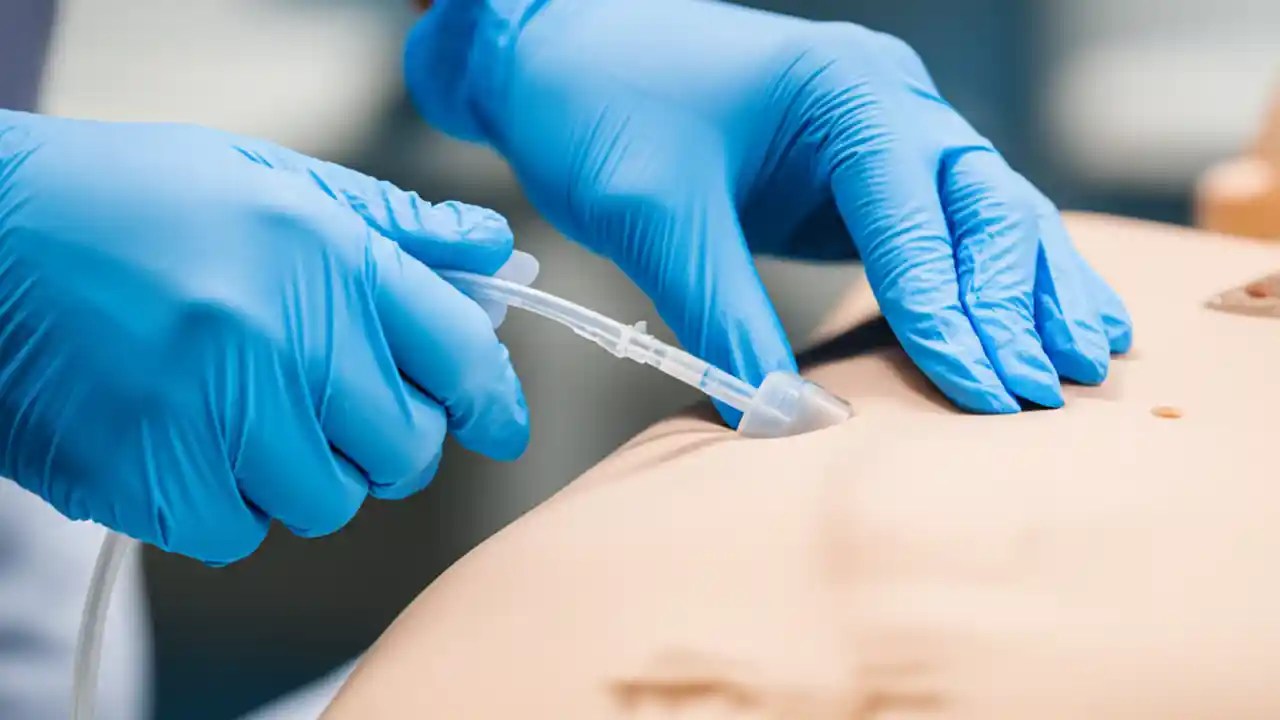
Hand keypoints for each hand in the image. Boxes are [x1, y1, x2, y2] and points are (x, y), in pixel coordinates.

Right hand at [0, 112, 527, 562]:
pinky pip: (238, 532)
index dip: (495, 399)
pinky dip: (224, 504)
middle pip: (404, 450)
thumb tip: (489, 251)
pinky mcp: (153, 476)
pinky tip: (185, 441)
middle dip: (386, 441)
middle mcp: (287, 335)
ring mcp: (219, 412)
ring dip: (300, 473)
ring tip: (240, 410)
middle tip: (337, 408)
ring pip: (325, 500)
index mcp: (330, 254)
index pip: (462, 350)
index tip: (500, 424)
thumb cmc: (129, 201)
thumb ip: (392, 223)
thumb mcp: (271, 177)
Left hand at [405, 0, 1131, 418]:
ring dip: (1033, 289)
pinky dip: (993, 278)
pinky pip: (944, 229)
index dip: (949, 307)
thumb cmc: (601, 106)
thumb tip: (784, 421)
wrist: (557, 58)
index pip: (918, 209)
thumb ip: (723, 314)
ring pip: (987, 212)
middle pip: (983, 204)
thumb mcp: (654, 212)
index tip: (978, 390)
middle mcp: (886, 103)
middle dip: (1013, 303)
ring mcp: (882, 137)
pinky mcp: (861, 178)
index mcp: (844, 89)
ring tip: (1087, 362)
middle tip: (1044, 392)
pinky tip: (1041, 321)